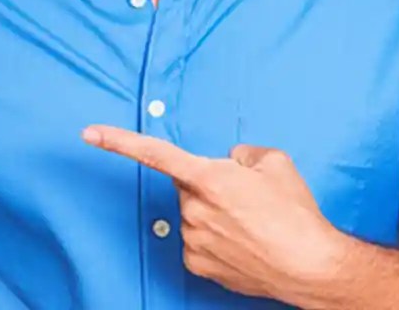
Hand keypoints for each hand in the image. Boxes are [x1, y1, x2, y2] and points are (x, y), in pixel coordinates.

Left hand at [83, 126, 343, 303]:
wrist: (309, 265)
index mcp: (207, 177)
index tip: (89, 133)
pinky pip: (197, 241)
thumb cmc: (295, 213)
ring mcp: (192, 239)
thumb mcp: (275, 162)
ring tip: (250, 223)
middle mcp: (193, 208)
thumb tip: (230, 162)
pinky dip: (214, 239)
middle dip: (208, 185)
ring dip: (213, 213)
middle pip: (187, 185)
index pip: (153, 153)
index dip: (118, 141)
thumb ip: (243, 153)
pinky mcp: (196, 264)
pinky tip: (240, 242)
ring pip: (193, 214)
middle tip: (245, 198)